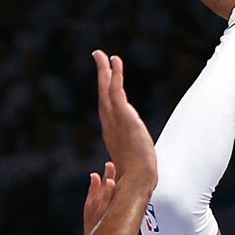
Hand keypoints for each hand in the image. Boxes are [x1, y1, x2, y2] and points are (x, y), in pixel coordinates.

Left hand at [83, 161, 153, 234]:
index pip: (107, 216)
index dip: (110, 196)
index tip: (114, 178)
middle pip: (97, 208)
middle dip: (103, 187)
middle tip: (108, 166)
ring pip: (91, 213)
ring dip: (96, 194)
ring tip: (98, 174)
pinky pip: (90, 221)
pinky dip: (92, 206)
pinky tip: (94, 197)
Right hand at [92, 50, 157, 195]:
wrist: (137, 181)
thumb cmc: (135, 179)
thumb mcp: (131, 164)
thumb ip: (129, 157)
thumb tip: (127, 165)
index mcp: (111, 134)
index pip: (107, 108)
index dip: (105, 93)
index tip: (106, 81)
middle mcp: (110, 124)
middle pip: (102, 94)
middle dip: (101, 74)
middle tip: (98, 56)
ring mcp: (115, 120)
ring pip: (106, 88)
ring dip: (104, 69)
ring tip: (102, 54)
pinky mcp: (124, 116)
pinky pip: (116, 89)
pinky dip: (115, 73)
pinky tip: (115, 60)